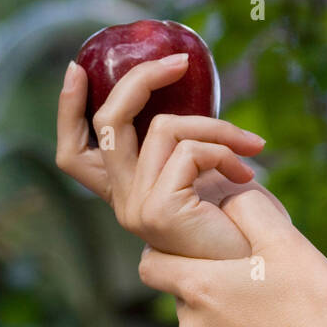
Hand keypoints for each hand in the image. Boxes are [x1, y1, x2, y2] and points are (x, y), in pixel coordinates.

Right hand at [55, 55, 266, 258]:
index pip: (73, 152)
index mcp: (125, 191)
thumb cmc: (238, 219)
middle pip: (107, 123)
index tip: (77, 68)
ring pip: (164, 127)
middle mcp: (122, 201)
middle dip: (141, 80)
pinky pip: (190, 151)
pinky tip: (246, 173)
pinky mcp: (159, 210)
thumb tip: (180, 87)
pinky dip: (226, 149)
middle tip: (180, 61)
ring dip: (215, 125)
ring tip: (250, 145)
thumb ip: (179, 146)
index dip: (67, 109)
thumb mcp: (201, 173)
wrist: (258, 266)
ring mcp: (136, 207)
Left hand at [138, 188, 326, 326]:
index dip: (168, 253)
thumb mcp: (287, 242)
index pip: (152, 264)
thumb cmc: (314, 307)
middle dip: (216, 292)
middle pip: (188, 302)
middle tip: (261, 288)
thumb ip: (249, 210)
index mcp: (201, 287)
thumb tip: (227, 198)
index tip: (196, 252)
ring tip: (278, 326)